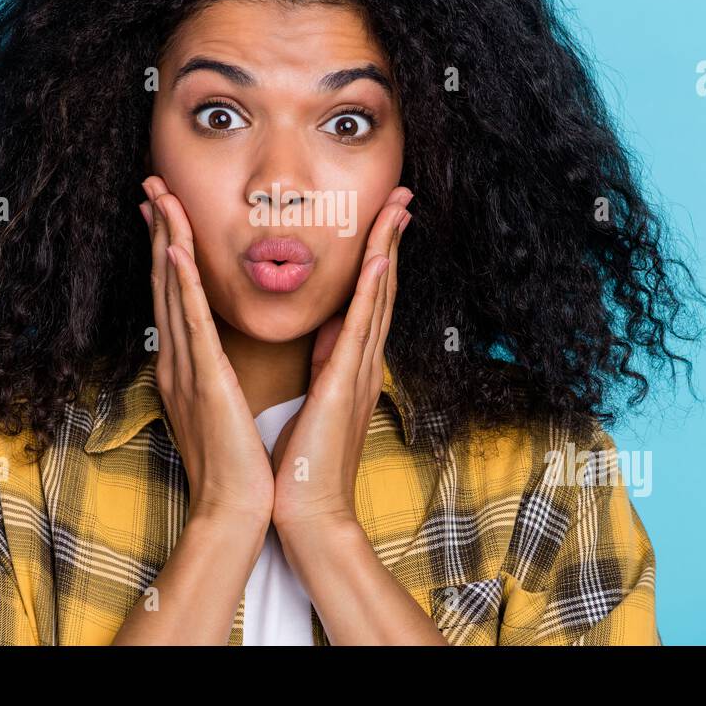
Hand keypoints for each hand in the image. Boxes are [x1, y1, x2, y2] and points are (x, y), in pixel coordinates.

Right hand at [140, 175, 274, 527]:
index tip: (165, 211)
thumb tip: (216, 349)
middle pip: (163, 282)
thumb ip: (215, 372)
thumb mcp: (222, 405)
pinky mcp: (204, 380)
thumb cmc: (235, 463)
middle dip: (158, 230)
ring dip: (166, 240)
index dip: (166, 248)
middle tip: (152, 184)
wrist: (235, 509)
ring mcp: (186, 368)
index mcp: (185, 365)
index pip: (172, 295)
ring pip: (171, 291)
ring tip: (160, 197)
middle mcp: (177, 360)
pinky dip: (181, 285)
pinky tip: (176, 250)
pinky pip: (191, 324)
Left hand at [268, 186, 412, 531]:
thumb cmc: (303, 463)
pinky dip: (371, 293)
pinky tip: (378, 261)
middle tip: (401, 195)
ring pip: (378, 298)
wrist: (307, 511)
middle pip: (382, 287)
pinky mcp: (345, 386)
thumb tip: (328, 331)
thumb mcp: (316, 398)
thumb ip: (327, 363)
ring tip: (396, 208)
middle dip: (390, 239)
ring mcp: (359, 372)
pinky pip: (359, 330)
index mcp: (351, 364)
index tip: (384, 217)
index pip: (369, 298)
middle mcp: (362, 362)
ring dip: (386, 250)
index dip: (378, 254)